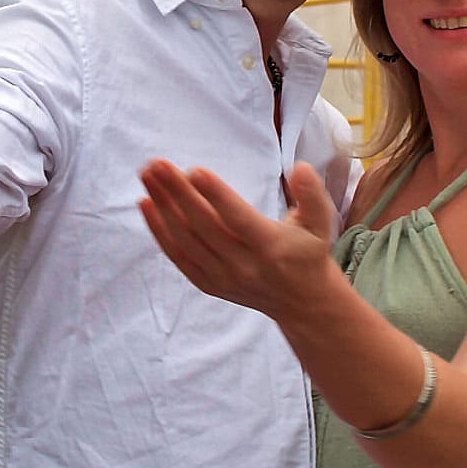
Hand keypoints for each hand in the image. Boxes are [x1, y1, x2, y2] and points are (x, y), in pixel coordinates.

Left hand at [137, 159, 334, 318]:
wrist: (302, 303)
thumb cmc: (308, 252)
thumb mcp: (321, 224)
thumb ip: (312, 195)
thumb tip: (300, 168)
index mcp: (271, 247)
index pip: (237, 219)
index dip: (216, 195)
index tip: (194, 170)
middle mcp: (244, 265)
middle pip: (203, 226)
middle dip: (177, 193)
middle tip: (157, 163)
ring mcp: (223, 277)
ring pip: (185, 240)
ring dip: (162, 207)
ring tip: (147, 176)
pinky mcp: (208, 284)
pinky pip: (177, 256)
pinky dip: (159, 231)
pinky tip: (145, 203)